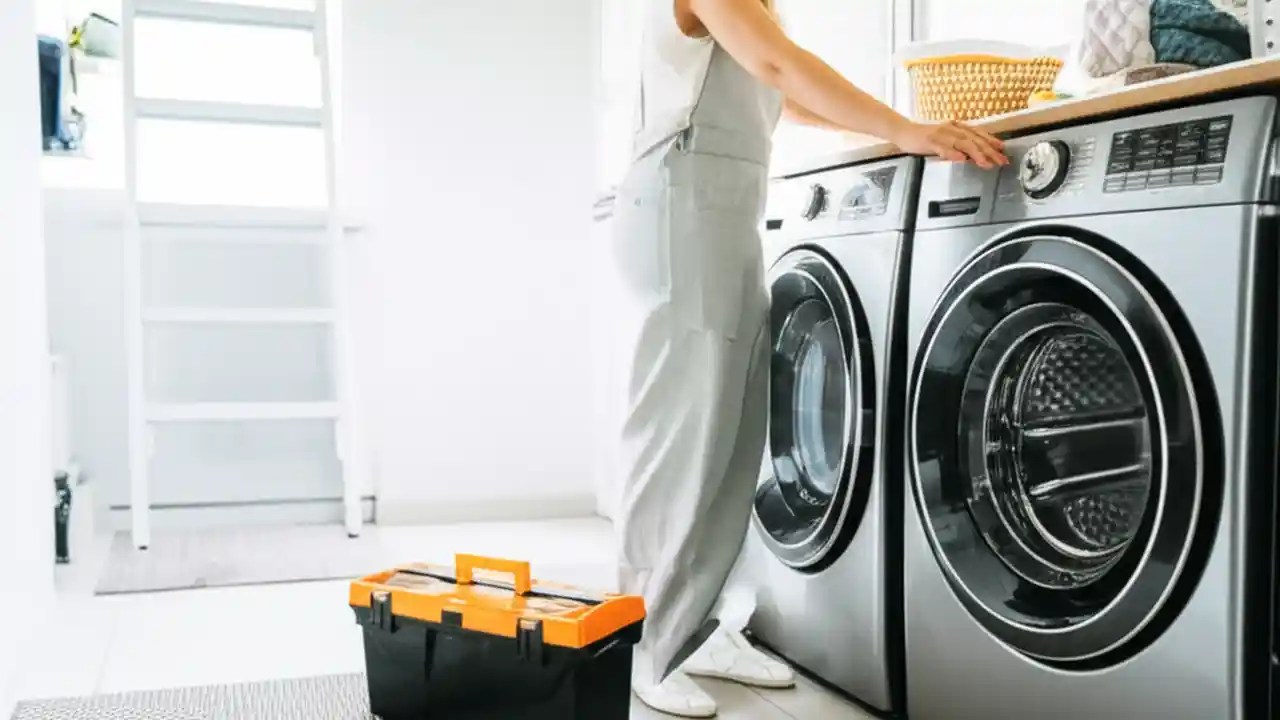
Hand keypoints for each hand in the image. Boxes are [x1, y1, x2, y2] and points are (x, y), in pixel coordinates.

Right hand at [892, 120, 1007, 168]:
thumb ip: (959, 146)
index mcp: (956, 127)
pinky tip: (961, 159)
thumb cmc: (924, 138)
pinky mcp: (929, 141)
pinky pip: (943, 148)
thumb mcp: (945, 140)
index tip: (1003, 151)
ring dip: (976, 153)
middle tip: (1000, 160)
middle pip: (974, 139)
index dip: (991, 142)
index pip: (978, 134)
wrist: (903, 131)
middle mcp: (951, 129)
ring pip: (962, 143)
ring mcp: (941, 134)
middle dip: (989, 151)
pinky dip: (953, 153)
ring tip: (986, 163)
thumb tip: (974, 155)